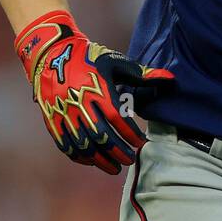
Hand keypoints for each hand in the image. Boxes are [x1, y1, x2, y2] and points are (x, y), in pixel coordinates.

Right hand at [14, 10, 174, 173]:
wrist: (51, 54)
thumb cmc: (90, 58)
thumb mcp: (116, 62)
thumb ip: (142, 74)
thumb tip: (170, 79)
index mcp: (98, 88)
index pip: (117, 117)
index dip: (130, 133)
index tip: (141, 143)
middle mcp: (79, 103)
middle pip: (101, 135)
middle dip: (118, 151)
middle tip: (130, 160)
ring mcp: (63, 113)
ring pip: (83, 144)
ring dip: (100, 159)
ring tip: (114, 167)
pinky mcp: (51, 119)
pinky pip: (65, 144)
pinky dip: (79, 156)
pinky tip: (92, 161)